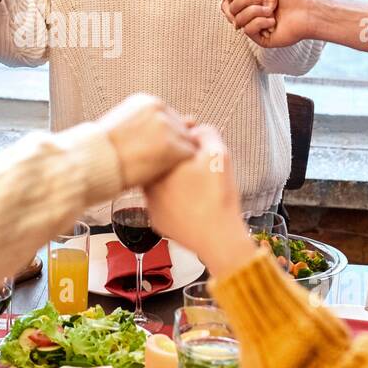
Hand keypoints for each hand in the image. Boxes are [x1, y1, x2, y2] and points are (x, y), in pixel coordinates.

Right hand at [94, 93, 199, 189]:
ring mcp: (168, 126)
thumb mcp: (126, 126)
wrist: (91, 162)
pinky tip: (160, 171)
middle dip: (171, 146)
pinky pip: (189, 157)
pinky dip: (178, 166)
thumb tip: (193, 121)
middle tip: (149, 160)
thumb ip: (154, 122)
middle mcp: (159, 108)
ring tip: (152, 166)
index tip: (146, 149)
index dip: (160, 138)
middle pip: (181, 129)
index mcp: (146, 101)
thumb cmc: (104, 151)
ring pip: (187, 143)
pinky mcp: (173, 146)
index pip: (169, 118)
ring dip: (175, 157)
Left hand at [145, 124, 256, 276]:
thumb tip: (194, 129)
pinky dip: (174, 200)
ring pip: (160, 183)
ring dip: (174, 181)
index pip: (165, 143)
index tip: (198, 148)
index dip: (184, 141)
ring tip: (198, 186)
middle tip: (200, 168)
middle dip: (178, 162)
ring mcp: (150, 204)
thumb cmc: (218, 197)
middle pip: (161, 163)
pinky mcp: (156, 220)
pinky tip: (192, 202)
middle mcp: (148, 183)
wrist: (218, 238)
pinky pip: (163, 203)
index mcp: (160, 164)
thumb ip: (206, 133)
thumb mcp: (219, 154)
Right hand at [221, 0, 276, 40]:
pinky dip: (260, 23)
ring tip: (271, 11)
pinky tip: (272, 22)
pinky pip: (248, 30)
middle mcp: (253, 12)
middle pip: (231, 9)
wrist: (308, 10)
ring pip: (238, 20)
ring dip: (255, 12)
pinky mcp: (261, 38)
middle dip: (245, 1)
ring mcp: (256, 25)